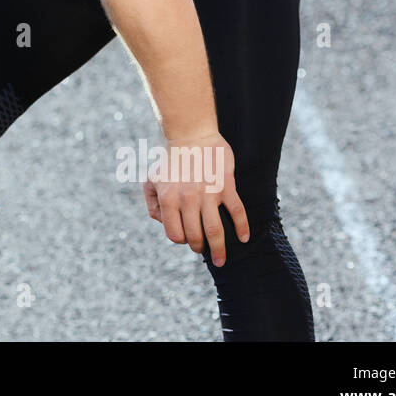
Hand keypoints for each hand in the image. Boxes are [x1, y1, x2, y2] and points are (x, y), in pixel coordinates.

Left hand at [142, 131, 248, 266]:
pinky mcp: (226, 186)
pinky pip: (237, 212)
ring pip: (216, 231)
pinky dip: (242, 228)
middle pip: (195, 237)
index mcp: (168, 199)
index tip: (186, 239)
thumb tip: (162, 222)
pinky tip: (243, 238)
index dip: (181, 240)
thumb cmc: (169, 160)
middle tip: (203, 250)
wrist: (191, 135)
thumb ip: (153, 204)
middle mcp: (187, 199)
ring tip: (220, 260)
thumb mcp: (152, 180)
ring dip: (219, 249)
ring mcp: (208, 194)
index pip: (175, 234)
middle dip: (199, 248)